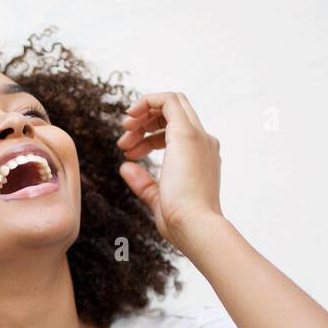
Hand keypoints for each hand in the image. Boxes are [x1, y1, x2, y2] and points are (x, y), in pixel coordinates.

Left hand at [116, 92, 222, 244]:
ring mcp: (198, 137)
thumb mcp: (158, 200)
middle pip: (175, 112)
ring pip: (171, 103)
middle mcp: (204, 142)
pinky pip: (167, 100)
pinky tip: (129, 119)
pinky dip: (146, 102)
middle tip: (124, 143)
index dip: (150, 135)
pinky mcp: (187, 134)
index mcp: (201, 157)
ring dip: (142, 116)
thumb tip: (126, 168)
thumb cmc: (181, 222)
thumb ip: (143, 183)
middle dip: (145, 121)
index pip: (177, 130)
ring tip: (123, 141)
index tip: (130, 151)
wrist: (195, 227)